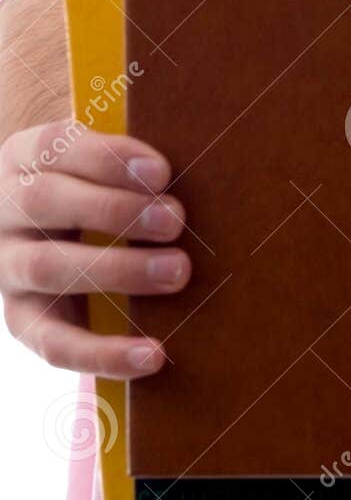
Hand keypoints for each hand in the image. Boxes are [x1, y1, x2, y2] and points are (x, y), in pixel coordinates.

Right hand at [0, 119, 188, 376]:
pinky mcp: (20, 318)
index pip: (56, 146)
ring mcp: (7, 266)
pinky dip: (104, 352)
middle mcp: (5, 209)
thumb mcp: (106, 169)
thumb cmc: (102, 192)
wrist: (58, 239)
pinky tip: (153, 353)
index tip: (163, 171)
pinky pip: (53, 341)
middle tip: (176, 219)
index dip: (107, 157)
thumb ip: (135, 168)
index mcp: (27, 157)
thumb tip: (184, 178)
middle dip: (114, 209)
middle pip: (46, 201)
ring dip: (117, 270)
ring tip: (177, 271)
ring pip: (47, 266)